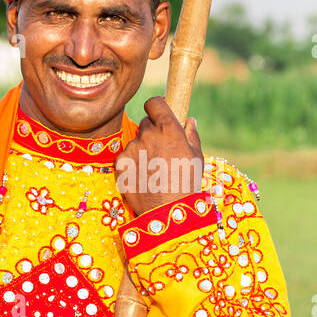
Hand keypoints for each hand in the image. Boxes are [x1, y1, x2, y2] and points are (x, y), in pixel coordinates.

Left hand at [114, 96, 203, 218]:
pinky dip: (133, 165)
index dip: (157, 107)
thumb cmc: (187, 184)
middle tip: (161, 152)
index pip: (154, 102)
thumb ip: (191, 135)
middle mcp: (147, 135)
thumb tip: (189, 121)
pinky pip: (126, 158)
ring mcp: (131, 149)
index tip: (159, 114)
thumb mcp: (196, 158)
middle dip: (152, 133)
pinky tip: (144, 179)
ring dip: (142, 151)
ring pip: (136, 143)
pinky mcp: (120, 164)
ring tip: (154, 172)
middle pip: (145, 124)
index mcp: (167, 129)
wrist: (168, 213)